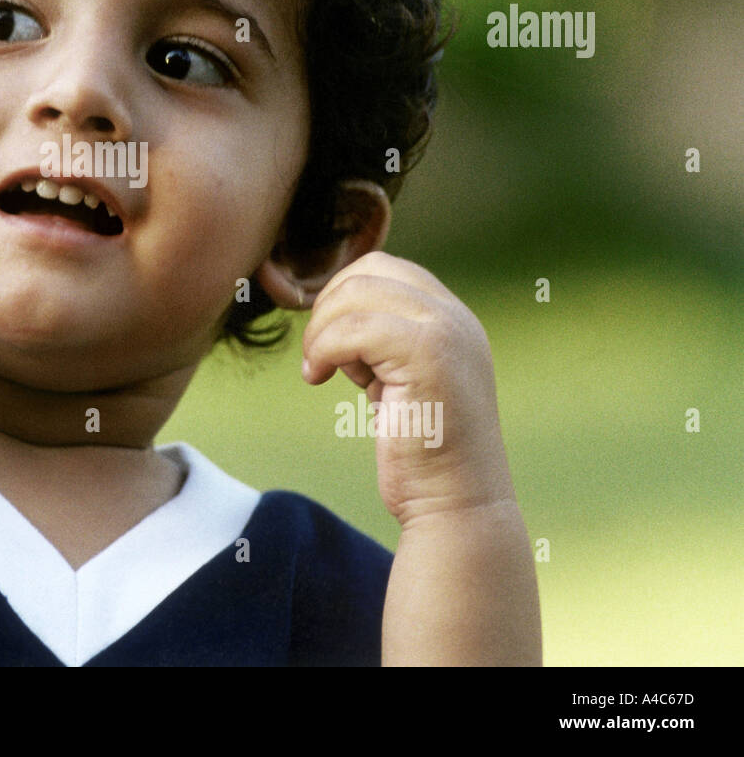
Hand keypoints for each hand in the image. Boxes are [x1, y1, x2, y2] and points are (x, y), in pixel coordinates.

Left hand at [301, 251, 513, 525]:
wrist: (458, 507)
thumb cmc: (422, 453)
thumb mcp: (400, 380)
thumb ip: (381, 342)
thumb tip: (333, 311)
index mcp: (452, 319)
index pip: (386, 269)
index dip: (343, 298)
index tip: (331, 346)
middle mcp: (456, 317)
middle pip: (369, 270)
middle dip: (328, 308)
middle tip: (319, 357)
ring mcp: (448, 332)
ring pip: (357, 293)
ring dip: (321, 330)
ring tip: (319, 370)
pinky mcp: (430, 356)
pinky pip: (353, 327)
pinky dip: (323, 348)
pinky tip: (319, 379)